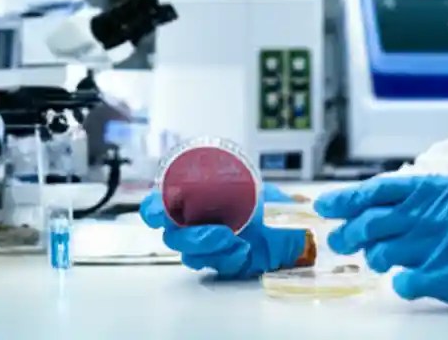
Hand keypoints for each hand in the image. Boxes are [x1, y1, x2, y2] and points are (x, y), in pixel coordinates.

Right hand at [140, 183, 311, 278]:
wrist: (294, 230)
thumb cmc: (272, 205)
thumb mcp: (257, 187)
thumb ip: (239, 186)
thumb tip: (231, 181)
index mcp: (197, 198)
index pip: (160, 204)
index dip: (153, 209)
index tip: (158, 214)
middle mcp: (196, 223)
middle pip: (172, 236)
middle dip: (192, 237)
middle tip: (220, 232)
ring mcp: (207, 245)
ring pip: (190, 255)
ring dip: (211, 249)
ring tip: (236, 241)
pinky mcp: (221, 263)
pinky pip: (213, 266)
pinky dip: (228, 260)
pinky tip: (243, 251)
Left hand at [314, 175, 447, 318]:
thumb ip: (420, 200)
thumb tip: (373, 209)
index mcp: (438, 189)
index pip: (379, 191)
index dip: (346, 199)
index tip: (325, 206)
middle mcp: (436, 213)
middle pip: (372, 222)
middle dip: (349, 233)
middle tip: (340, 241)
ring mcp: (443, 244)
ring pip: (383, 252)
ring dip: (376, 258)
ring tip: (386, 260)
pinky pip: (405, 282)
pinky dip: (400, 283)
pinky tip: (409, 279)